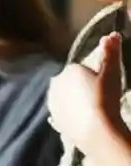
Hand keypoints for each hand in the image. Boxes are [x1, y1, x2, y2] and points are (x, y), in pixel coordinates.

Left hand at [48, 32, 127, 153]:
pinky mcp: (56, 121)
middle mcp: (55, 85)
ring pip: (66, 97)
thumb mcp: (112, 73)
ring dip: (76, 100)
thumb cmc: (105, 98)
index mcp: (67, 71)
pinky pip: (64, 113)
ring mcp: (53, 104)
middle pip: (72, 82)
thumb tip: (112, 34)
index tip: (104, 83)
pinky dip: (71, 114)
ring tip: (94, 108)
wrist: (97, 131)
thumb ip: (111, 52)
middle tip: (100, 97)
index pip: (81, 68)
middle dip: (83, 86)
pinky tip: (82, 118)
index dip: (95, 75)